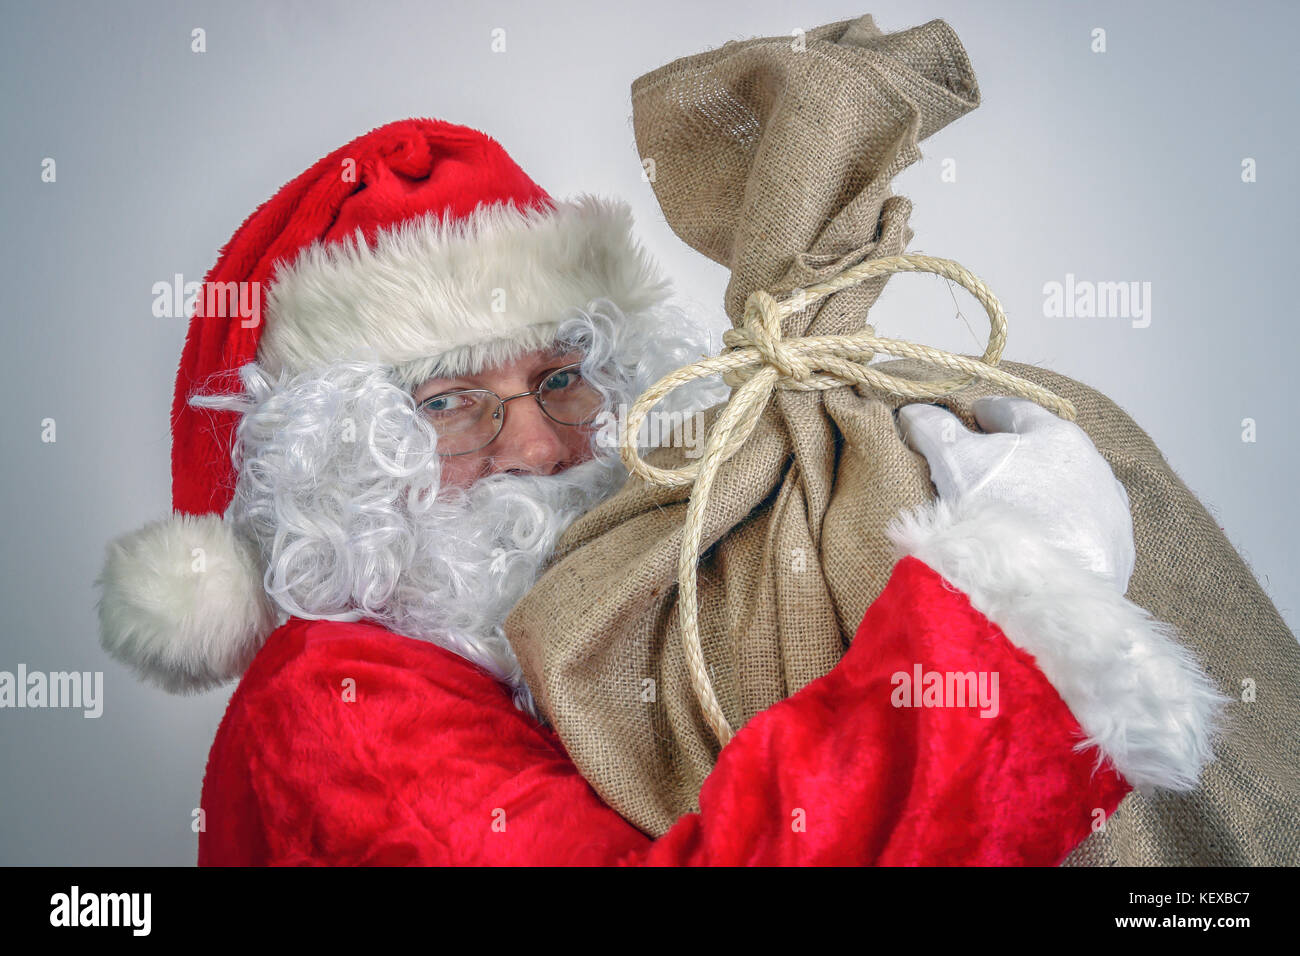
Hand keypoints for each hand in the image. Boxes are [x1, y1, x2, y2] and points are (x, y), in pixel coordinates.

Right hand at [897, 396, 1135, 593]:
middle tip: (989, 458)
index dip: (988, 411)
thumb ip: (935, 429)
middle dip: (1021, 449)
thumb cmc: (1000, 510)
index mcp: (1056, 436)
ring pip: (1071, 487)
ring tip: (1014, 503)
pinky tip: (1042, 540)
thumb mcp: (956, 461)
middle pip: (1049, 447)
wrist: (1044, 588)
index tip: (972, 415)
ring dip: (1044, 489)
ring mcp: (1108, 510)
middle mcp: (1092, 466)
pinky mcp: (1114, 550)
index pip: (1016, 411)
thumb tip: (914, 410)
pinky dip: (1060, 526)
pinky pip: (1082, 528)